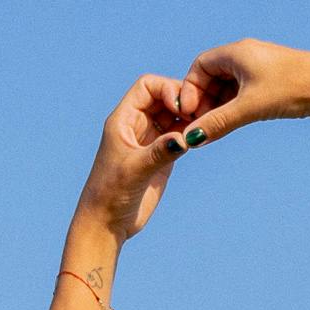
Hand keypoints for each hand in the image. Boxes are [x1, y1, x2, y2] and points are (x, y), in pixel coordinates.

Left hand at [78, 72, 191, 238]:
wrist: (107, 222)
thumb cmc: (110, 194)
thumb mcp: (134, 170)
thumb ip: (158, 152)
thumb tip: (183, 138)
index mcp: (123, 120)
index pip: (147, 87)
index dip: (166, 89)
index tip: (181, 107)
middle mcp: (137, 125)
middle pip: (164, 97)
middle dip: (183, 100)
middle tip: (200, 114)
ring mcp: (150, 140)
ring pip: (175, 115)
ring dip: (190, 117)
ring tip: (203, 126)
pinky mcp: (162, 156)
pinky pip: (180, 135)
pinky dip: (192, 133)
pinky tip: (200, 139)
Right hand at [169, 39, 309, 144]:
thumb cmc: (293, 89)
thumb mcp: (249, 108)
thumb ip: (218, 123)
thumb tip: (190, 139)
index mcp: (237, 52)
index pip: (200, 66)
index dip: (190, 90)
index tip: (190, 114)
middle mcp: (248, 55)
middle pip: (213, 76)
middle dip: (204, 101)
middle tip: (202, 126)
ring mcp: (262, 67)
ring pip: (229, 86)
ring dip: (220, 106)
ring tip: (217, 129)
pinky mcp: (275, 80)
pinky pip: (245, 91)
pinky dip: (236, 106)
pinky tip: (236, 124)